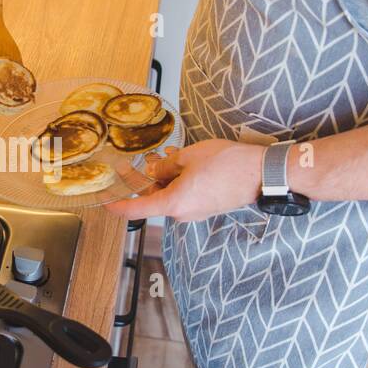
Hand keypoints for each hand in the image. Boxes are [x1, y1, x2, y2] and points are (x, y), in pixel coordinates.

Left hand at [104, 140, 265, 220]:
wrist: (262, 173)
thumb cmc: (228, 164)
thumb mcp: (190, 157)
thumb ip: (166, 165)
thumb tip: (155, 168)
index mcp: (174, 203)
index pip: (136, 209)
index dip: (117, 205)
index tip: (104, 202)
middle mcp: (182, 213)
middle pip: (153, 198)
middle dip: (143, 179)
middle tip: (133, 161)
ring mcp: (195, 211)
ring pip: (169, 194)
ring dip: (163, 176)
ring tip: (165, 154)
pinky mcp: (206, 206)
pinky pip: (184, 194)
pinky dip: (178, 180)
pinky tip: (180, 161)